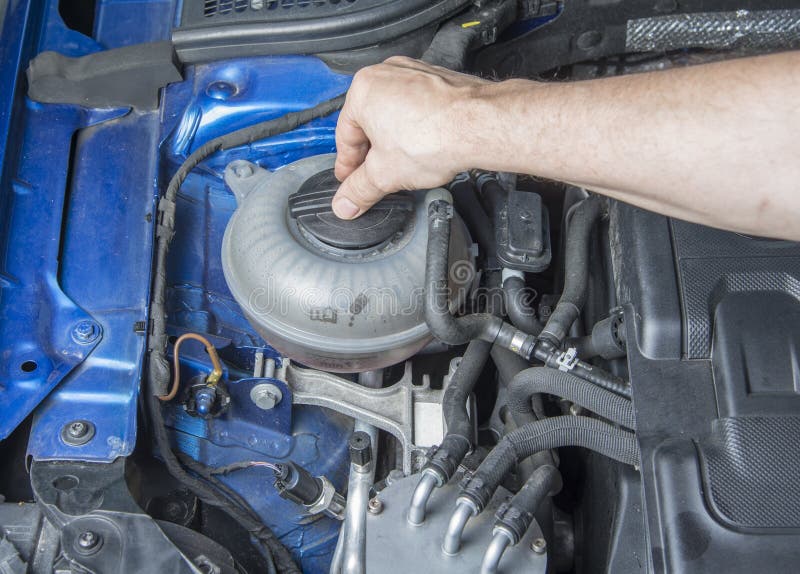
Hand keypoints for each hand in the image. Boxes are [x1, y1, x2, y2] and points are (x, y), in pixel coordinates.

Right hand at [332, 56, 489, 218]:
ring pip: (395, 115)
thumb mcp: (384, 175)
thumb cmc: (435, 136)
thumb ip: (359, 190)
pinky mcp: (439, 80)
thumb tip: (345, 202)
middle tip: (374, 178)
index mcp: (363, 89)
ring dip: (394, 142)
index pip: (345, 136)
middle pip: (370, 123)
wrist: (480, 125)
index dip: (346, 166)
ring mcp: (415, 74)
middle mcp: (388, 74)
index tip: (349, 181)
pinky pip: (418, 108)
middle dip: (372, 154)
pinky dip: (416, 129)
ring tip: (403, 166)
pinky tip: (424, 148)